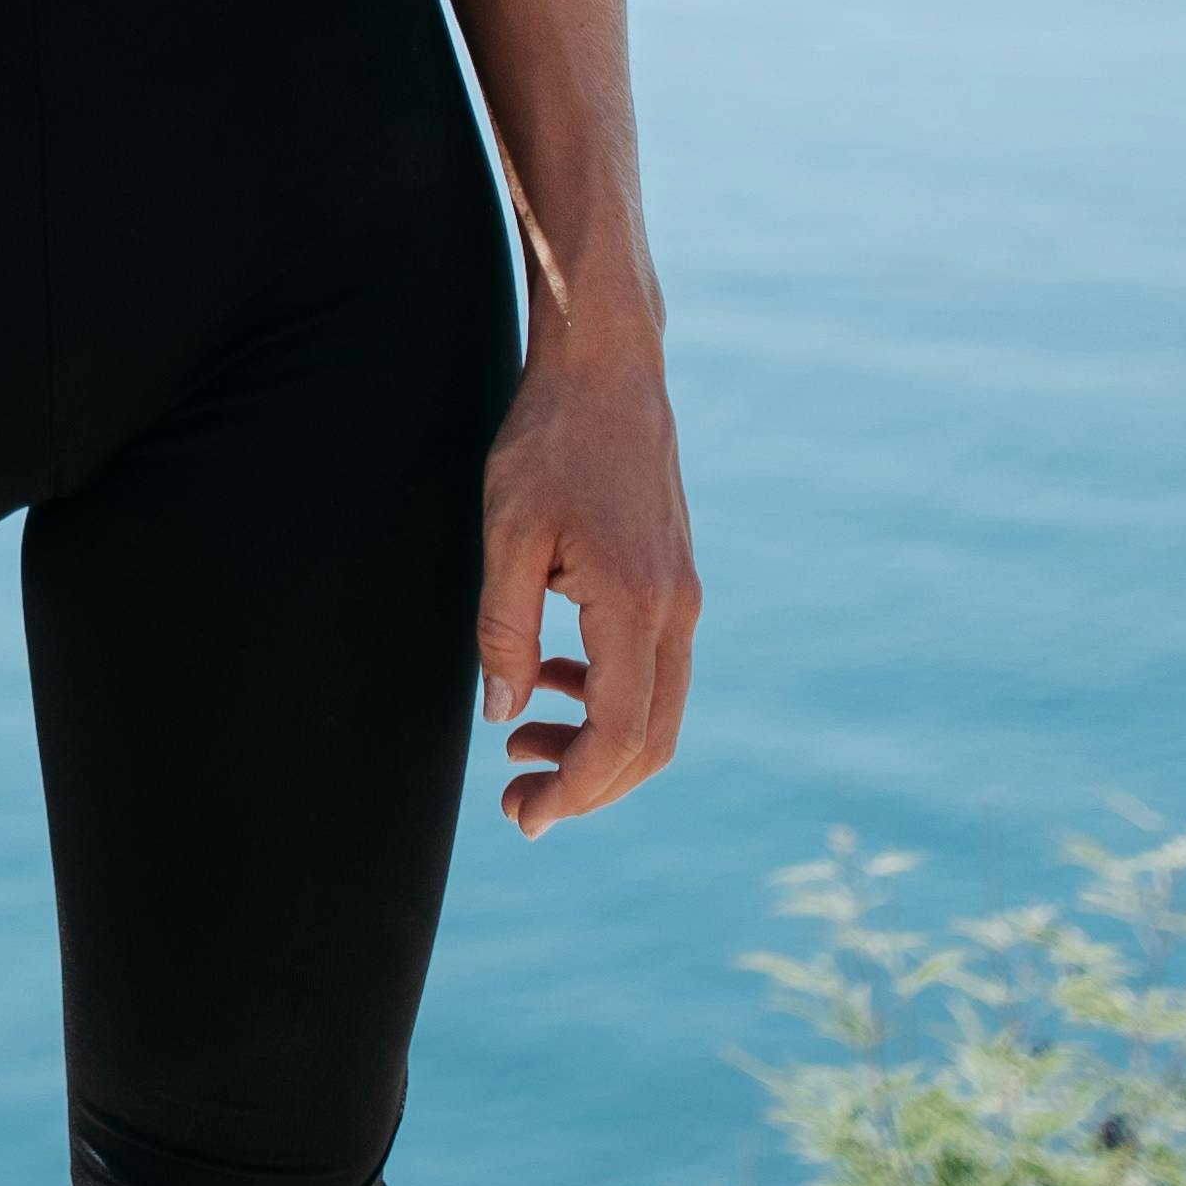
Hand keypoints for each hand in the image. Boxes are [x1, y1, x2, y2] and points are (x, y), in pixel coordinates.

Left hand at [472, 327, 695, 835]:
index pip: (619, 737)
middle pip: (650, 742)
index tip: (523, 815)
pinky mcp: (672, 582)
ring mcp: (682, 598)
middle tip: (519, 805)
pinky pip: (652, 669)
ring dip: (595, 746)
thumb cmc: (549, 441)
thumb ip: (504, 631)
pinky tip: (552, 682)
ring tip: (522, 746)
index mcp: (636, 609)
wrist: (608, 369)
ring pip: (656, 710)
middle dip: (588, 787)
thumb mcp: (506, 534)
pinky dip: (607, 697)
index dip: (574, 790)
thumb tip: (503, 717)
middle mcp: (675, 614)